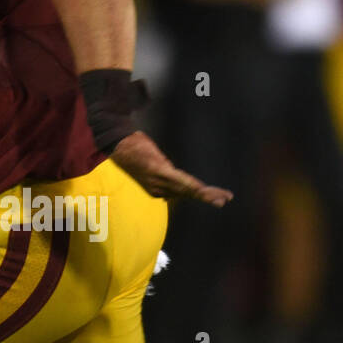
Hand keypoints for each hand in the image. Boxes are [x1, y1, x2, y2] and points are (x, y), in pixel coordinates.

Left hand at [111, 130, 233, 206]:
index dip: (202, 196)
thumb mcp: (150, 164)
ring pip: (187, 189)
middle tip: (225, 200)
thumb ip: (162, 174)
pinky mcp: (158, 170)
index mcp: (158, 189)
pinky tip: (203, 189)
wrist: (117, 143)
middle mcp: (159, 188)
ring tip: (222, 197)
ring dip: (206, 194)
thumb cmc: (133, 151)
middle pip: (188, 194)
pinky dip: (192, 187)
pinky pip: (179, 181)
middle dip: (208, 197)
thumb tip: (170, 185)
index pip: (184, 193)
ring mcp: (158, 180)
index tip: (219, 198)